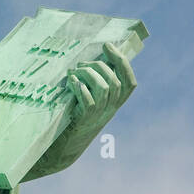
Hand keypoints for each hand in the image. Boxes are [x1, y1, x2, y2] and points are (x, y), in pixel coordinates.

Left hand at [23, 42, 136, 179]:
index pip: (130, 82)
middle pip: (114, 81)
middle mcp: (110, 110)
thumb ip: (95, 83)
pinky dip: (79, 87)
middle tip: (80, 65)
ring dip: (87, 74)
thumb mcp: (90, 100)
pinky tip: (70, 83)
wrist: (63, 148)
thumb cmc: (74, 117)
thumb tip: (94, 58)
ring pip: (103, 88)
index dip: (122, 61)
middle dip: (97, 65)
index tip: (108, 45)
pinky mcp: (84, 120)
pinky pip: (88, 100)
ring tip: (73, 73)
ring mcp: (98, 116)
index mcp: (115, 103)